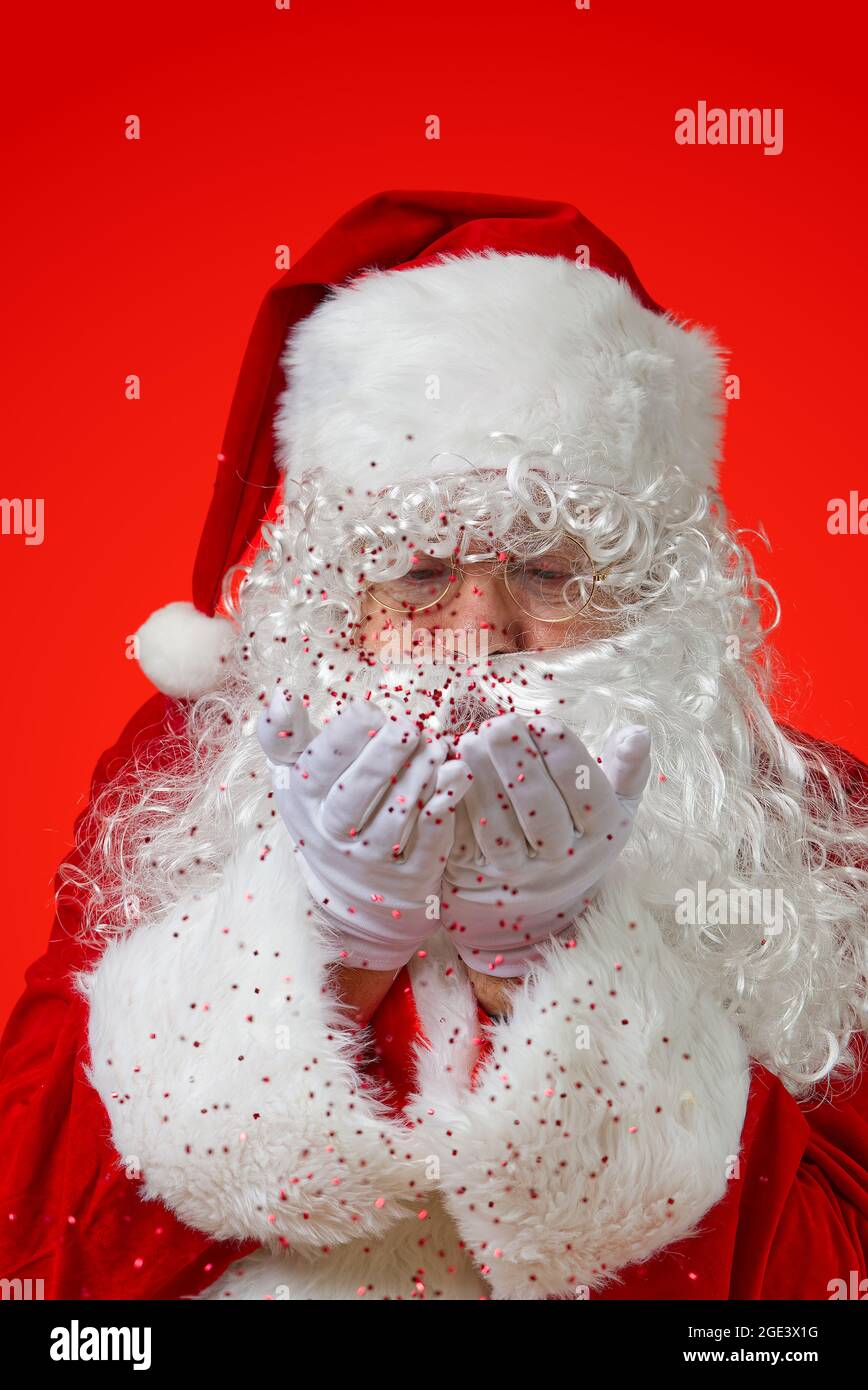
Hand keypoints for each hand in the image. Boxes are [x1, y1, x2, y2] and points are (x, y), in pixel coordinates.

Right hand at [257, 689, 469, 970]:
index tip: (369, 709)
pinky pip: (427, 842)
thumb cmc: (328, 808)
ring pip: (392, 821)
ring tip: (437, 744)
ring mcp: (371, 859)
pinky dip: (444, 808)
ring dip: (417, 780)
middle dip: (381, 760)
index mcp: (302, 800)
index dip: (343, 739)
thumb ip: (286, 734)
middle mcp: (332, 833)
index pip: (316, 769)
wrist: (354, 889)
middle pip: (352, 798)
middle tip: (409, 726)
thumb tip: (280, 695)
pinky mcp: (409, 873)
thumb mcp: (298, 774)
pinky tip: (458, 774)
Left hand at [442, 713, 650, 975]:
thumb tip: (638, 732)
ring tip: (471, 741)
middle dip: (519, 763)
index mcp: (601, 835)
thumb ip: (626, 769)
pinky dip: (456, 806)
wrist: (534, 897)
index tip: (543, 722)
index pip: (587, 794)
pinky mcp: (476, 874)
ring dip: (483, 781)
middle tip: (499, 724)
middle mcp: (562, 859)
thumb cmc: (575, 832)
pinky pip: (463, 842)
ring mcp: (517, 872)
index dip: (564, 755)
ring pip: (499, 828)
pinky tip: (450, 771)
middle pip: (541, 812)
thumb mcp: (611, 808)